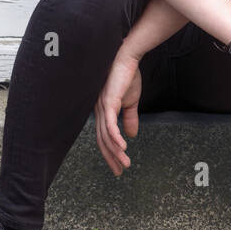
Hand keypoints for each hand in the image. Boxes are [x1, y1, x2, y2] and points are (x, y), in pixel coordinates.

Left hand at [95, 46, 142, 175]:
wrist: (128, 58)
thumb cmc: (127, 76)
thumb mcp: (131, 102)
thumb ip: (130, 118)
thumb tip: (131, 135)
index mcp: (103, 111)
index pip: (104, 137)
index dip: (110, 153)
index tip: (118, 166)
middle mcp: (99, 111)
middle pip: (103, 140)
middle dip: (111, 157)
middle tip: (120, 171)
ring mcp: (102, 107)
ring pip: (106, 136)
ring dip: (116, 151)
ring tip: (125, 163)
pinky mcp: (108, 102)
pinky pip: (110, 125)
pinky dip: (115, 138)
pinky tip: (123, 148)